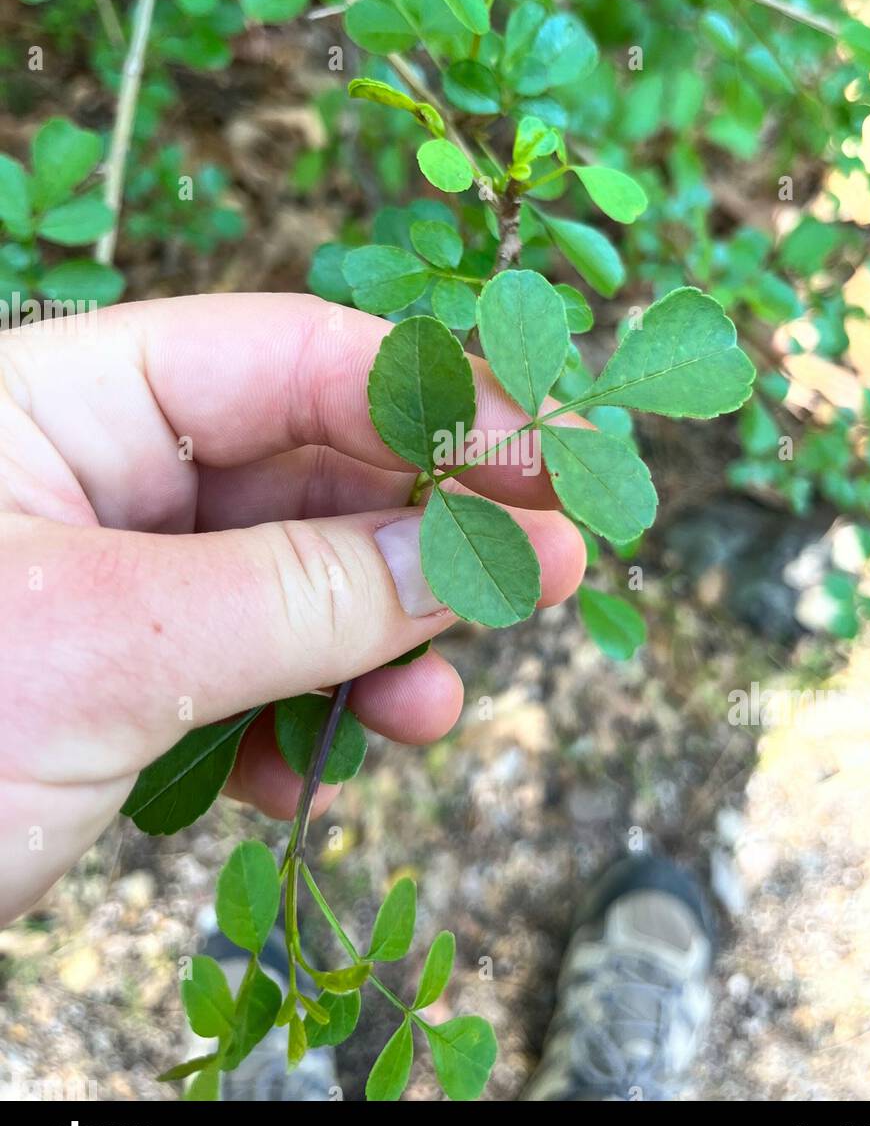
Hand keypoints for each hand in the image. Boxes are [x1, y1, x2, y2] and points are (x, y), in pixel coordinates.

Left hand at [0, 293, 584, 923]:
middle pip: (304, 467)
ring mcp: (101, 578)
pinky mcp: (108, 677)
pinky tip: (316, 770)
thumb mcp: (114, 651)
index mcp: (60, 399)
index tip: (549, 454)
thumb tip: (485, 551)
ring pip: (287, 579)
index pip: (286, 356)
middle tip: (552, 576)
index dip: (431, 397)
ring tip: (437, 706)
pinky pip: (239, 668)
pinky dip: (294, 718)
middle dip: (426, 530)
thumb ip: (310, 594)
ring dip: (375, 642)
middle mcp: (87, 472)